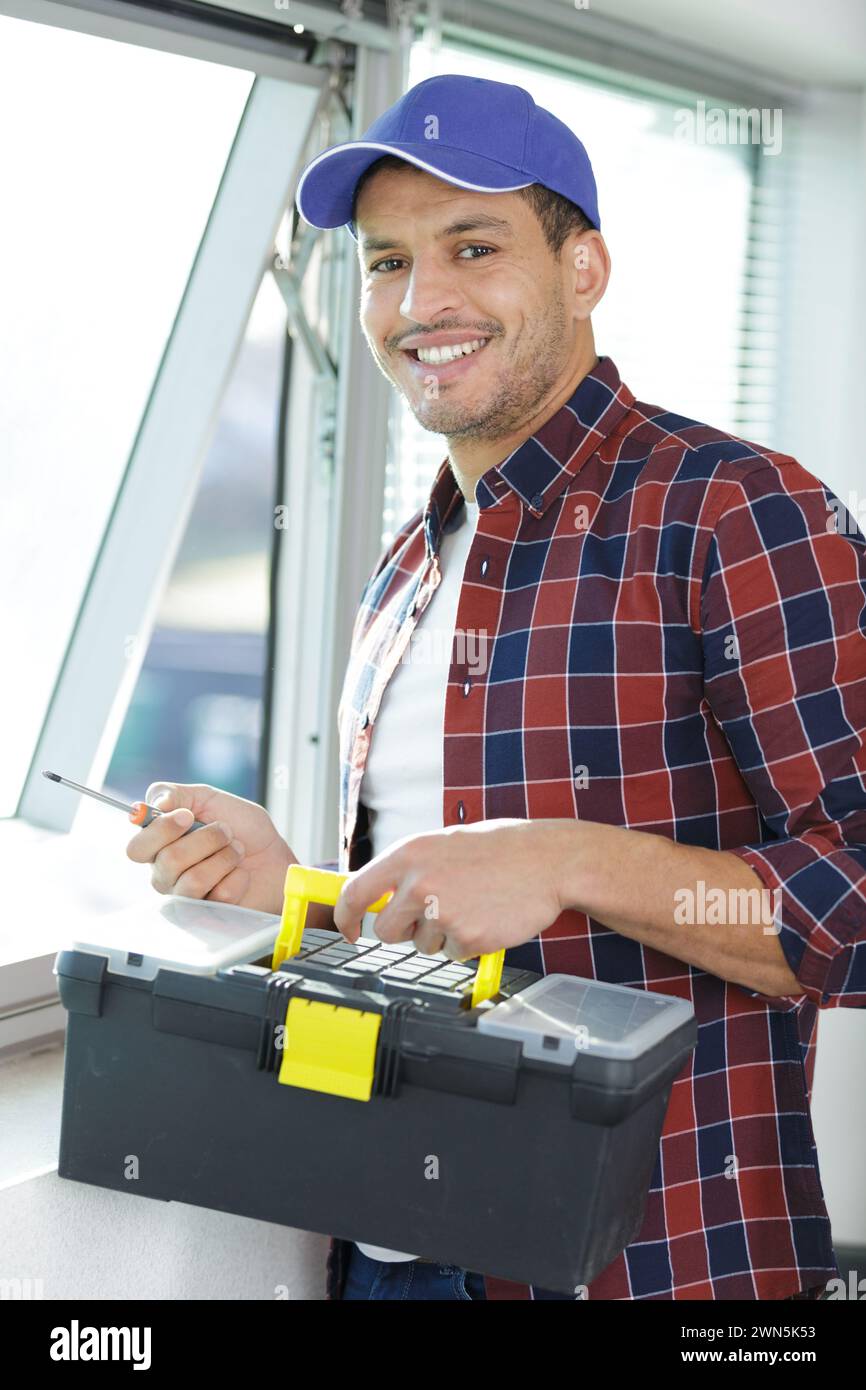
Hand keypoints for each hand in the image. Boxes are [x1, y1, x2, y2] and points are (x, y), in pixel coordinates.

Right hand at [125, 781, 294, 912]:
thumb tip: (155, 803)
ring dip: (225, 858)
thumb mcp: (209, 798)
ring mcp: (185, 896)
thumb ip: (175, 793)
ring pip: (194, 880)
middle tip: (225, 831)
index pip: (136, 849)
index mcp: (160, 846)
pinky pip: (219, 894)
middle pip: (168, 861)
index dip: (160, 831)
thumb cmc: (242, 828)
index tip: (187, 816)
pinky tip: (241, 874)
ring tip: (237, 850)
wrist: (275, 855)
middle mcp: (165, 874)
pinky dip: (238, 876)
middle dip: (206, 840)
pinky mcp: (208, 913)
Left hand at [331, 819, 566, 956]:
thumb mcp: (443, 844)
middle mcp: (418, 883)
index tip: (348, 931)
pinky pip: (454, 954)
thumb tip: (378, 897)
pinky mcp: (467, 937)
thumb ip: (409, 869)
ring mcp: (441, 912)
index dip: (345, 917)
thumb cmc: (499, 849)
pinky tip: (487, 917)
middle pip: (387, 931)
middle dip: (407, 931)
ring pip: (424, 945)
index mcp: (408, 854)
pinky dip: (469, 943)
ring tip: (473, 905)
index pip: (355, 892)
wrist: (547, 860)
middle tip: (437, 913)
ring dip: (444, 935)